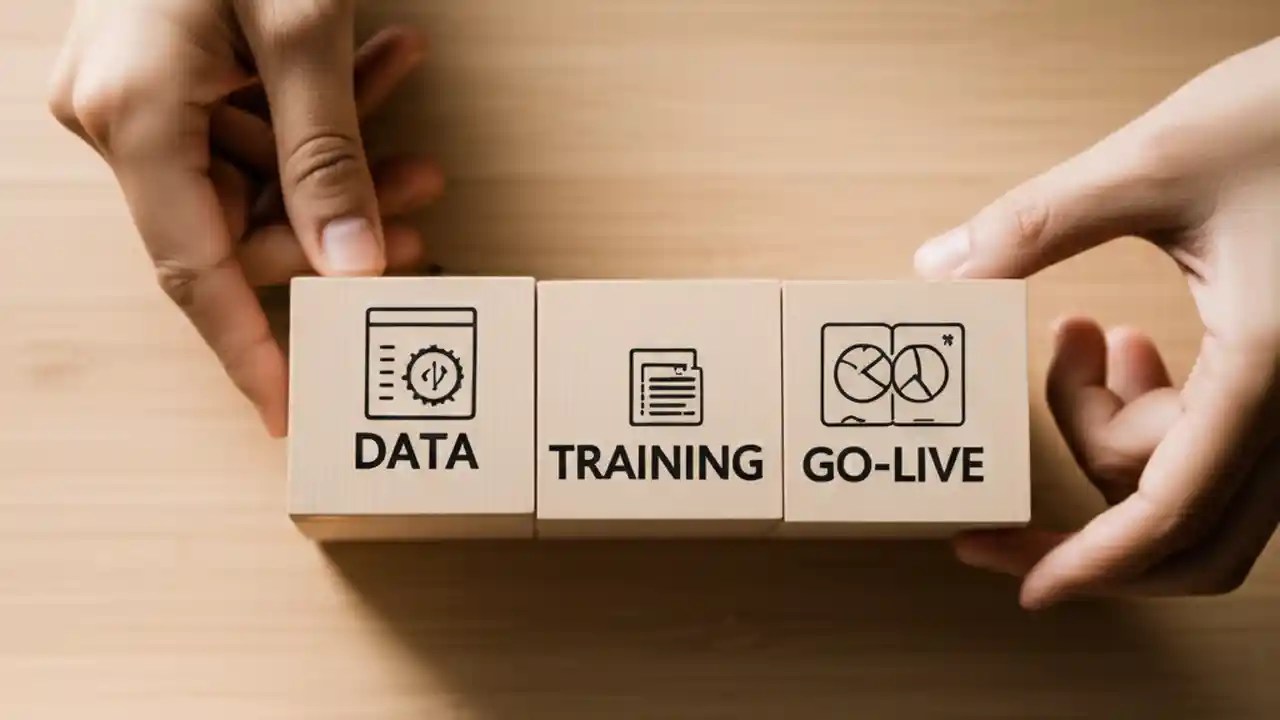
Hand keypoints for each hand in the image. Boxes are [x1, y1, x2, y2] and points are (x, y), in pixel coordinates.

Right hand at [48, 1, 441, 435]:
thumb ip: (328, 155)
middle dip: (342, 219)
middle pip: (238, 221)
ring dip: (346, 155)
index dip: (249, 348)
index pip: (195, 273)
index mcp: (132, 114)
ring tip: (417, 122)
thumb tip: (353, 266)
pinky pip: (250, 121)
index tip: (293, 411)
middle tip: (426, 202)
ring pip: (257, 171)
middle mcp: (118, 114)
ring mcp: (141, 92)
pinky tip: (391, 66)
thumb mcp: (302, 28)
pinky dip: (321, 109)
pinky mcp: (169, 69)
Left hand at [915, 38, 1279, 606]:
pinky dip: (1156, 418)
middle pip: (1189, 534)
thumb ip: (1039, 222)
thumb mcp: (1157, 162)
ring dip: (1116, 443)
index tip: (1029, 587)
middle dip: (1089, 529)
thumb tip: (942, 272)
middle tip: (1002, 504)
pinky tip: (1131, 343)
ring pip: (1201, 490)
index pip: (1169, 510)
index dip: (1093, 563)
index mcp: (1270, 368)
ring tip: (1083, 342)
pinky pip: (1219, 444)